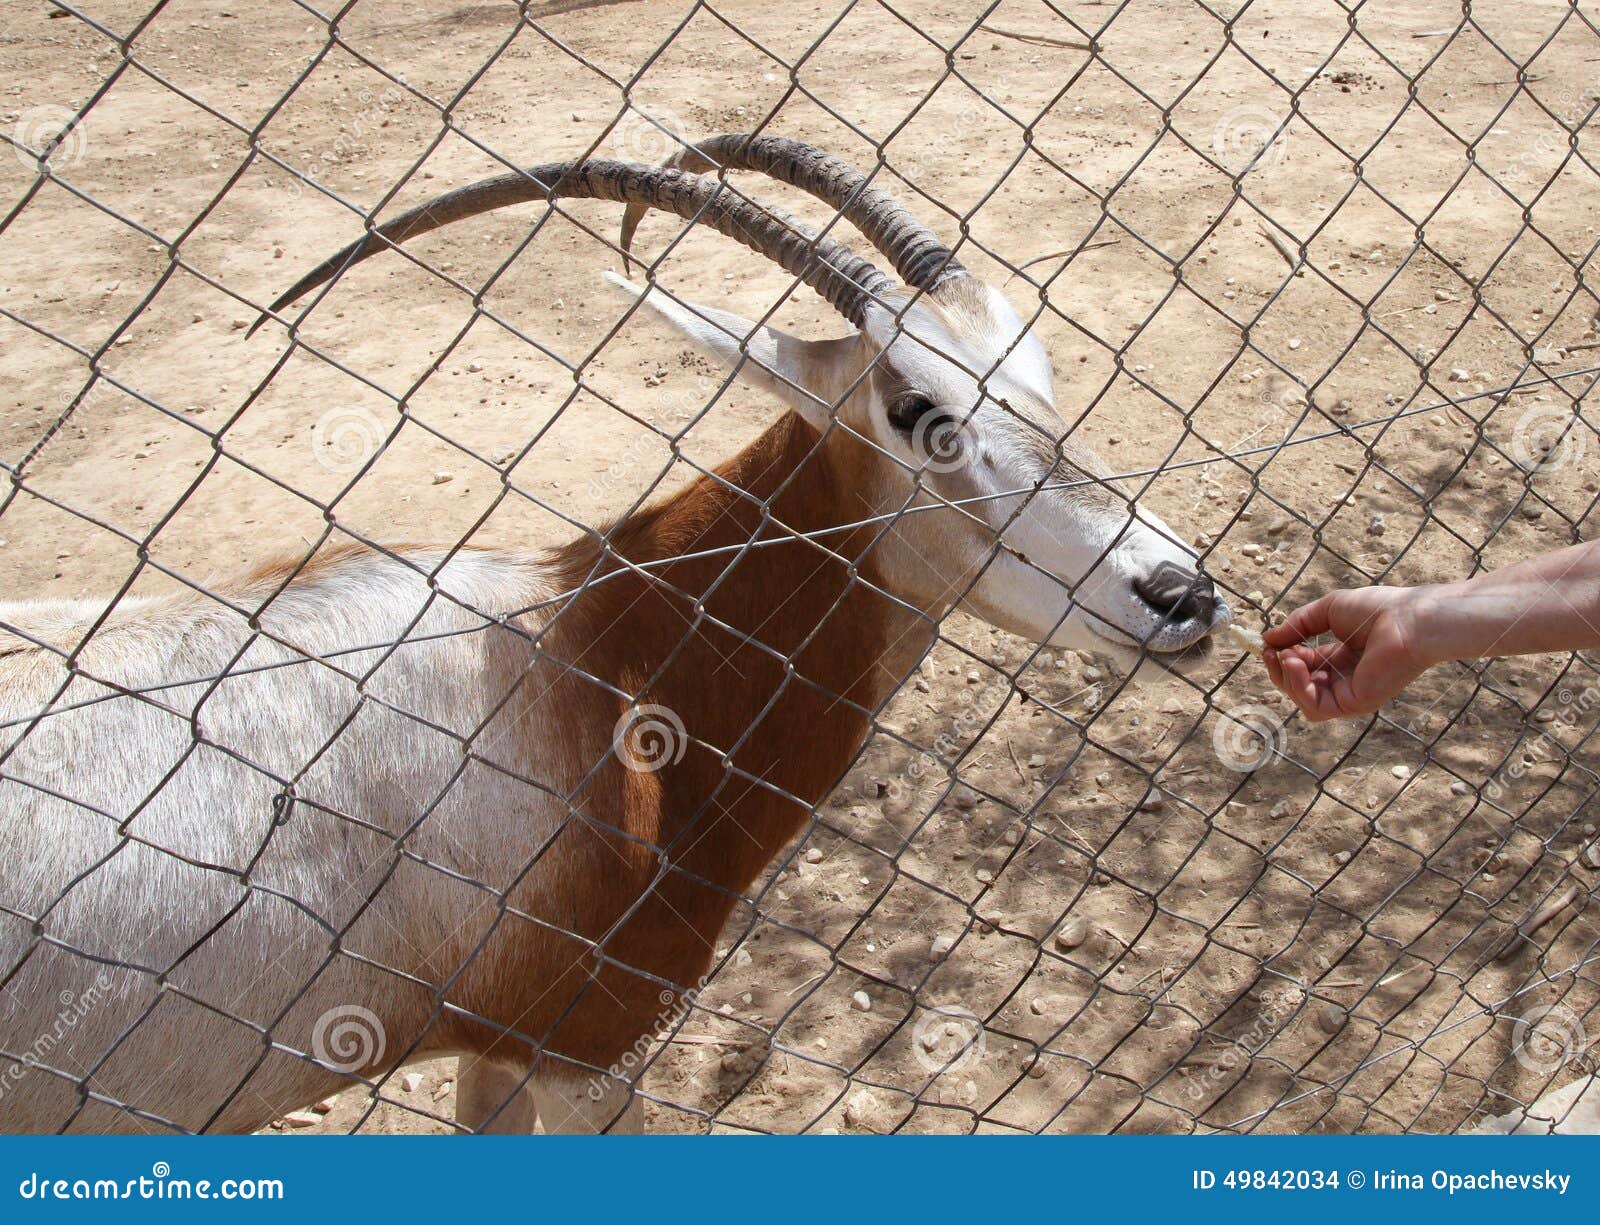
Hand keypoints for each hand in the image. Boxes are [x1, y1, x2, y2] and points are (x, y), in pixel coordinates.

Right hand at [1262, 586, 1435, 720]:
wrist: (1408, 618)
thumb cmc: (1378, 610)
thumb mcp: (1328, 610)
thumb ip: (1298, 625)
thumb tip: (1268, 638)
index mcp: (1342, 658)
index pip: (1304, 666)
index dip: (1283, 657)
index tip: (1269, 644)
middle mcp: (1345, 679)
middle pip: (1300, 686)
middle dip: (1280, 669)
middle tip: (1272, 652)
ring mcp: (1350, 694)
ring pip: (1304, 700)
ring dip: (1287, 679)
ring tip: (1287, 656)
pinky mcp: (1354, 703)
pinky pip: (1315, 706)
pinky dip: (1298, 687)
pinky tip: (1296, 664)